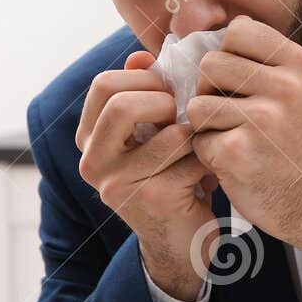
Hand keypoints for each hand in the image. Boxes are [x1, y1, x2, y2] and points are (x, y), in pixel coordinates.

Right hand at [76, 50, 214, 299]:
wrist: (183, 243)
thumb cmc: (172, 176)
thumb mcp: (153, 134)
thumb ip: (143, 94)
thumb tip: (139, 57)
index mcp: (89, 139)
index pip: (104, 85)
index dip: (145, 79)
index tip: (169, 92)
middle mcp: (93, 163)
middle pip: (121, 103)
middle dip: (166, 101)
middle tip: (185, 115)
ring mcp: (118, 185)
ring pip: (167, 132)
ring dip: (194, 134)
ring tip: (201, 145)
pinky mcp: (151, 201)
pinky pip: (192, 158)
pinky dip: (209, 159)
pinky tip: (211, 173)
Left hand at [186, 16, 301, 262]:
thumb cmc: (295, 142)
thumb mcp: (298, 90)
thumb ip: (265, 59)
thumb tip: (224, 26)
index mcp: (300, 65)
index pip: (239, 31)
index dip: (227, 54)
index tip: (238, 81)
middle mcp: (286, 87)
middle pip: (211, 64)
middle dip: (210, 90)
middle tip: (230, 115)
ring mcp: (263, 119)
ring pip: (198, 102)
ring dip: (205, 124)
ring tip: (230, 137)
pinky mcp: (239, 150)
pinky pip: (198, 138)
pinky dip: (207, 152)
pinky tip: (232, 161)